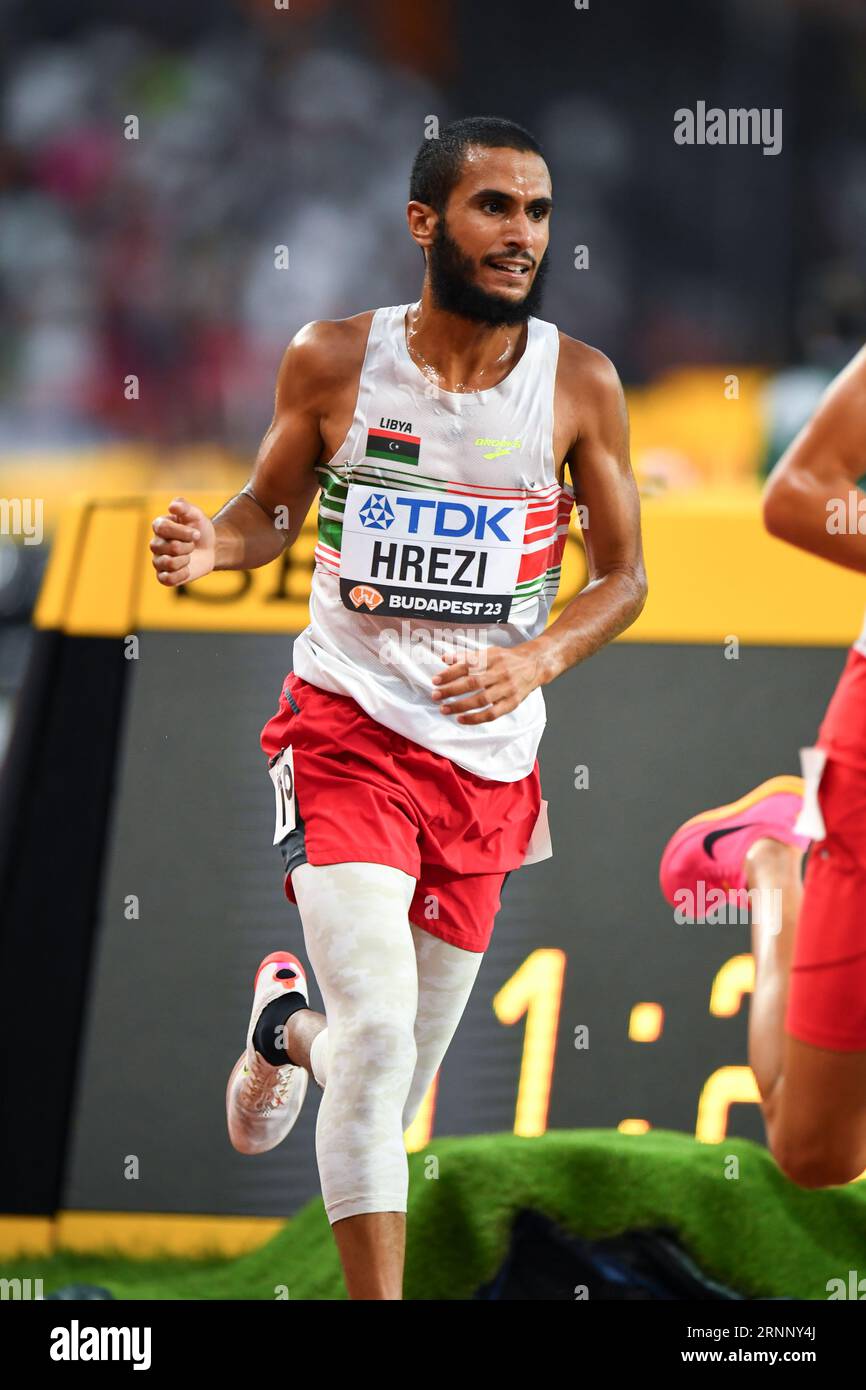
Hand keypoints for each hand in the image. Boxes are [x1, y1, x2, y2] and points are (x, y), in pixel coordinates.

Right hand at [150, 497, 215, 586]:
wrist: (210, 548)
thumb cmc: (200, 529)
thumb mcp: (196, 514)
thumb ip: (184, 507)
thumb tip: (172, 507)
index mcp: (159, 526)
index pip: (164, 528)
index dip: (183, 532)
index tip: (197, 534)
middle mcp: (155, 543)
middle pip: (171, 547)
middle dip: (188, 546)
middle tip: (192, 545)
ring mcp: (158, 561)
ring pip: (170, 564)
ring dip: (186, 560)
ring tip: (188, 556)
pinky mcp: (163, 576)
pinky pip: (167, 579)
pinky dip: (182, 574)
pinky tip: (187, 569)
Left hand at [431, 642, 545, 723]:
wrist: (535, 665)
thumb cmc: (507, 659)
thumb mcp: (489, 652)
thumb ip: (467, 656)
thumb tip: (444, 659)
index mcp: (492, 658)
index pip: (468, 665)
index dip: (450, 673)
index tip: (435, 680)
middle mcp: (500, 672)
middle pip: (473, 683)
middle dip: (451, 690)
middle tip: (435, 695)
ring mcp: (507, 688)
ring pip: (481, 699)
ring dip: (460, 706)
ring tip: (444, 709)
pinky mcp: (512, 703)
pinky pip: (492, 713)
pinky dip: (475, 718)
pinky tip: (461, 719)